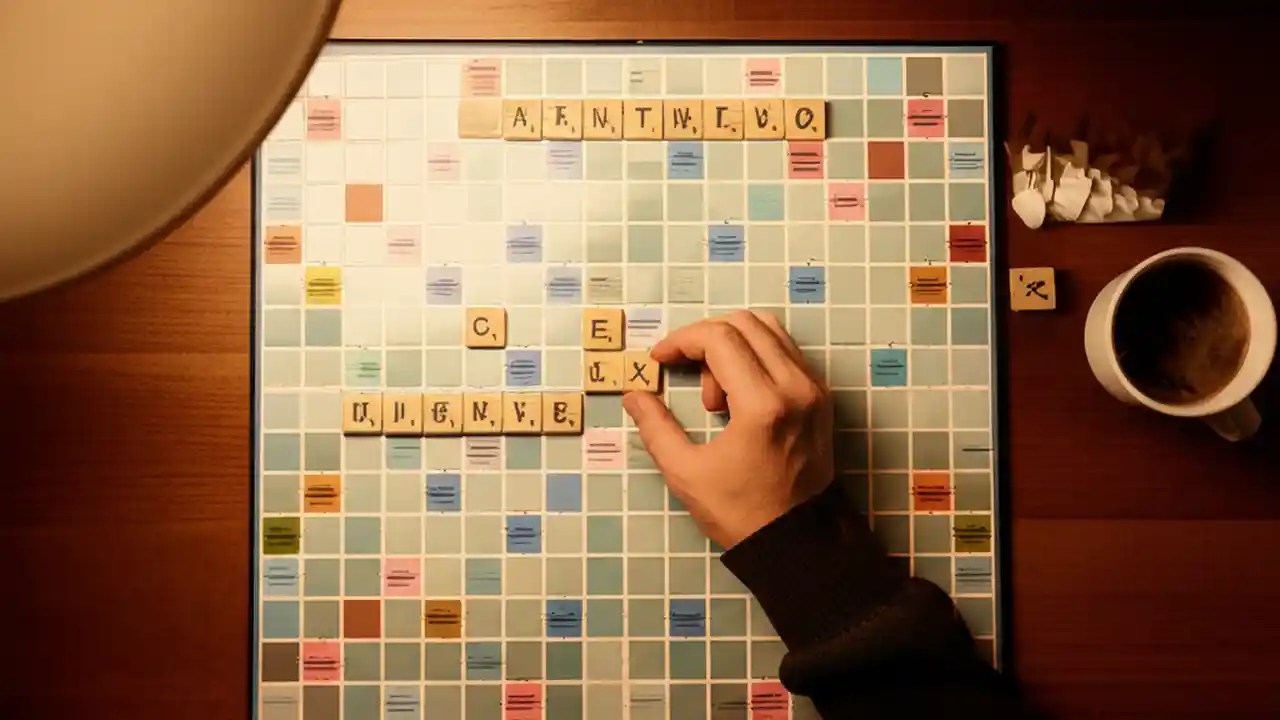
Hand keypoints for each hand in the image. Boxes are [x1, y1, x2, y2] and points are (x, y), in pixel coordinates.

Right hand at [622, 310, 834, 548]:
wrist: (797, 540)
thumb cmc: (740, 511)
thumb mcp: (686, 473)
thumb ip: (655, 427)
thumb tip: (634, 395)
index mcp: (763, 405)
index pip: (719, 339)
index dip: (681, 341)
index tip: (660, 359)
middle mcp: (796, 386)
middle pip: (744, 323)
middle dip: (705, 339)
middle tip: (688, 375)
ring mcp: (814, 389)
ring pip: (768, 330)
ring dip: (732, 346)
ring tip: (718, 393)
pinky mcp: (821, 396)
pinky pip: (785, 352)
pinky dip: (755, 357)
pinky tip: (740, 395)